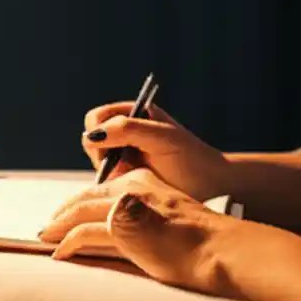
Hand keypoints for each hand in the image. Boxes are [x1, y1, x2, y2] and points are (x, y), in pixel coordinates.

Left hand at [39, 168, 241, 290]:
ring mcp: (126, 205)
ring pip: (80, 212)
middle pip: (86, 197)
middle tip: (49, 226)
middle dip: (64, 212)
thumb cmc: (203, 245)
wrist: (219, 251)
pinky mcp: (121, 225)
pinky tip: (60, 254)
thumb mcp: (168, 224)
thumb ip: (143, 223)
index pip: (104, 189)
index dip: (82, 202)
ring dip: (59, 227)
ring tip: (47, 238)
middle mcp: (133, 186)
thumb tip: (126, 234)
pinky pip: (83, 234)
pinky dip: (68, 244)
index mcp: (145, 181)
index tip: (68, 214)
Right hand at [82, 102, 230, 200]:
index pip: (95, 118)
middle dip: (103, 154)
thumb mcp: (161, 138)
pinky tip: (134, 186)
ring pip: (95, 162)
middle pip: (90, 140)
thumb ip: (128, 129)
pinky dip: (114, 184)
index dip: (98, 132)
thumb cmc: (190, 157)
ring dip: (110, 171)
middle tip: (127, 165)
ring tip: (135, 176)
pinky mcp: (123, 178)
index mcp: (132, 114)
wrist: (210, 186)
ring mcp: (121, 156)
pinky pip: (105, 180)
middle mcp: (123, 133)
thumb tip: (93, 135)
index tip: (115, 147)